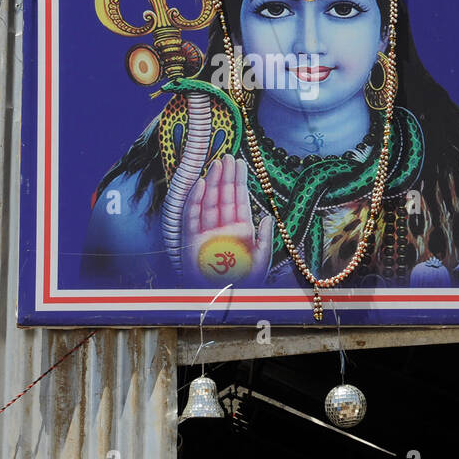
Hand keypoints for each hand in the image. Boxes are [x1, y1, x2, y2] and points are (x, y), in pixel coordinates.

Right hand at [183, 156, 274, 282]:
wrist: (221, 302)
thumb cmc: (242, 286)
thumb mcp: (260, 261)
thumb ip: (264, 238)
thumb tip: (267, 216)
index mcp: (240, 231)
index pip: (239, 200)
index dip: (239, 181)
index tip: (240, 163)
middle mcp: (223, 228)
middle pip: (223, 196)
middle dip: (226, 176)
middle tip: (228, 156)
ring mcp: (206, 232)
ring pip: (208, 201)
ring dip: (212, 182)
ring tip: (217, 163)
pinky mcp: (191, 240)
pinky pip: (192, 215)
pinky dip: (195, 199)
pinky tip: (201, 183)